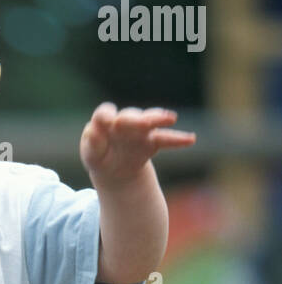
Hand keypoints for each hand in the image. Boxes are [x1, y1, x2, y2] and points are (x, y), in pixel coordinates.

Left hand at [80, 103, 194, 185]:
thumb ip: (92, 144)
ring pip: (150, 121)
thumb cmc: (100, 157)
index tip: (109, 122)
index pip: (105, 113)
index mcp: (105, 122)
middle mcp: (124, 122)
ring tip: (170, 118)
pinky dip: (177, 139)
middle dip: (136, 119)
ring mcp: (140, 130)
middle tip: (143, 123)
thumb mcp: (92, 155)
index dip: (106, 116)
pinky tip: (190, 139)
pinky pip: (166, 139)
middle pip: (130, 116)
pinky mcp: (152, 141)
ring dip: (158, 118)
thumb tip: (91, 131)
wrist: (114, 170)